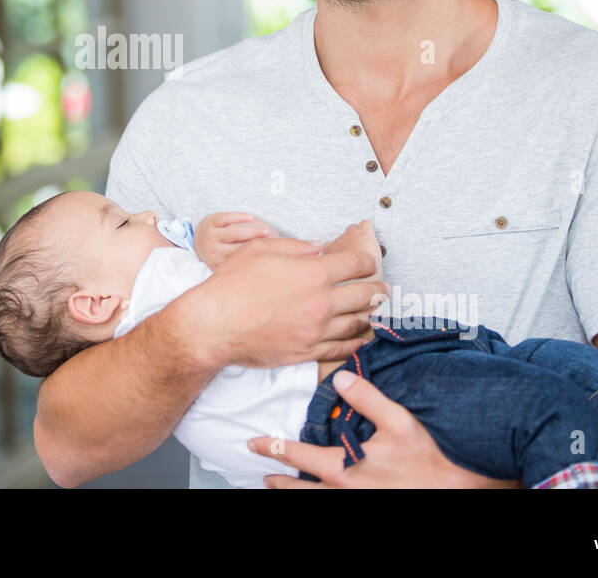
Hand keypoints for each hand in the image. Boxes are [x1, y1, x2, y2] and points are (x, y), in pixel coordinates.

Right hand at [181, 236, 385, 371]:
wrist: (214, 325)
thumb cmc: (232, 284)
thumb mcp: (260, 249)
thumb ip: (294, 246)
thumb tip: (317, 248)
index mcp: (312, 272)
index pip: (356, 263)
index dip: (367, 260)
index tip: (369, 261)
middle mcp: (321, 302)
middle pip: (365, 294)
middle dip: (378, 289)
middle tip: (383, 288)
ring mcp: (316, 330)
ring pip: (358, 323)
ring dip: (369, 316)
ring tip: (372, 311)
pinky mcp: (308, 352)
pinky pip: (342, 349)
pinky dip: (355, 342)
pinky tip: (359, 337)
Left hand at [193, 212, 276, 268]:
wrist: (202, 239)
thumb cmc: (224, 253)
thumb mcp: (230, 263)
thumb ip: (245, 267)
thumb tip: (272, 278)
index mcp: (218, 266)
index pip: (239, 265)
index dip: (255, 261)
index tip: (272, 260)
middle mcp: (212, 252)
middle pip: (237, 249)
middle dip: (256, 246)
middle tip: (274, 245)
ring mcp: (209, 236)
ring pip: (232, 234)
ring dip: (251, 232)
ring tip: (267, 231)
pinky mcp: (210, 222)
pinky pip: (225, 218)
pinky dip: (238, 217)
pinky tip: (251, 217)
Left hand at [248, 370, 519, 487]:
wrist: (459, 490)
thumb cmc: (431, 459)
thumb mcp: (400, 422)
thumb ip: (368, 398)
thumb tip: (342, 376)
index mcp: (346, 468)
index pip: (300, 455)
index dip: (275, 447)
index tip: (255, 442)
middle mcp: (345, 491)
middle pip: (300, 488)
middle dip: (279, 480)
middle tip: (262, 475)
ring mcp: (356, 502)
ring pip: (315, 500)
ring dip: (295, 494)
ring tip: (280, 489)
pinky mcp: (369, 505)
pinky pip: (334, 503)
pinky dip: (320, 496)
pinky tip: (322, 492)